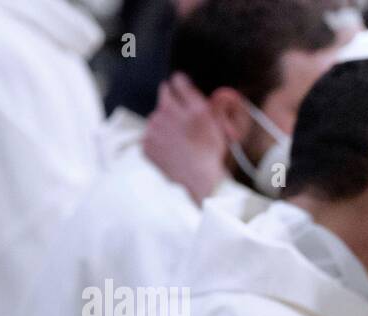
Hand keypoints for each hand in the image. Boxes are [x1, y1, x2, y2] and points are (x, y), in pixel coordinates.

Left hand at [143, 73, 227, 204]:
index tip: (183, 92)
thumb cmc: (211, 156)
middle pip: (164, 93)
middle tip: (182, 120)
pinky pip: (150, 134)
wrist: (198, 183)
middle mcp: (171, 112)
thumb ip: (219, 105)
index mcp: (192, 107)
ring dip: (164, 122)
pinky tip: (170, 150)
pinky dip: (157, 140)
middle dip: (173, 103)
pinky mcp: (146, 141)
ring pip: (156, 115)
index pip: (179, 80)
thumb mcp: (220, 127)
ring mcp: (155, 127)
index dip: (182, 85)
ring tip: (178, 141)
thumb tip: (221, 91)